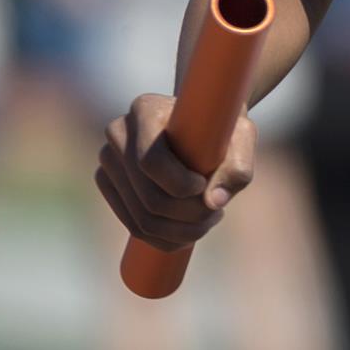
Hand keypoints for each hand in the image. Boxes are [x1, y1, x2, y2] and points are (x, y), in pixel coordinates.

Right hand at [95, 93, 257, 251]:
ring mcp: (108, 160)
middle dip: (187, 216)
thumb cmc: (222, 131)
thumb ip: (236, 168)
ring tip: (208, 221)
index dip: (179, 184)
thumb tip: (214, 202)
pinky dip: (163, 239)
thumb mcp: (241, 139)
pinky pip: (133, 225)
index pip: (151, 160)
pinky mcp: (108, 184)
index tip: (204, 187)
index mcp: (145, 110)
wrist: (200, 128)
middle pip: (147, 196)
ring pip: (140, 218)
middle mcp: (119, 132)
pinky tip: (187, 233)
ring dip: (179, 232)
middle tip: (217, 214)